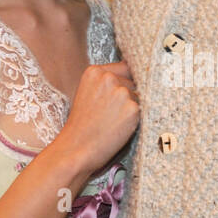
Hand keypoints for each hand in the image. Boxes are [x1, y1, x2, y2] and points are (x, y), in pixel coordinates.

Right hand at [54, 61, 138, 183]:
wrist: (75, 149)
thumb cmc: (80, 127)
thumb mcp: (87, 95)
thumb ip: (105, 83)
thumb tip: (130, 79)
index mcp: (94, 72)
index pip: (125, 68)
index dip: (126, 82)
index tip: (121, 94)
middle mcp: (108, 78)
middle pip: (133, 82)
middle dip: (128, 97)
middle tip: (111, 115)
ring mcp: (121, 92)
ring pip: (139, 97)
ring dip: (132, 109)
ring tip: (113, 122)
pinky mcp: (132, 108)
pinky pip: (142, 111)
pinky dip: (135, 120)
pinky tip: (119, 127)